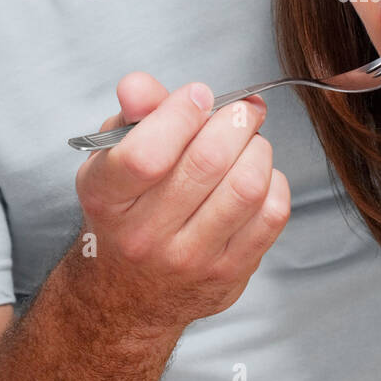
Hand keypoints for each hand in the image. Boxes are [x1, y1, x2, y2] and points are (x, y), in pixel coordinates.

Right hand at [72, 72, 290, 333]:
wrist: (127, 295)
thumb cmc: (127, 211)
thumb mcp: (113, 159)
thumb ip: (132, 116)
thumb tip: (138, 85)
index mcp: (107, 200)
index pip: (146, 154)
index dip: (181, 113)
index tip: (198, 95)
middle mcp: (144, 236)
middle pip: (207, 162)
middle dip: (235, 120)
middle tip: (241, 110)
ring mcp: (189, 260)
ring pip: (246, 186)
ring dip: (258, 149)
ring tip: (249, 141)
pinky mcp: (228, 274)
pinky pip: (271, 215)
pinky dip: (273, 182)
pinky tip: (257, 176)